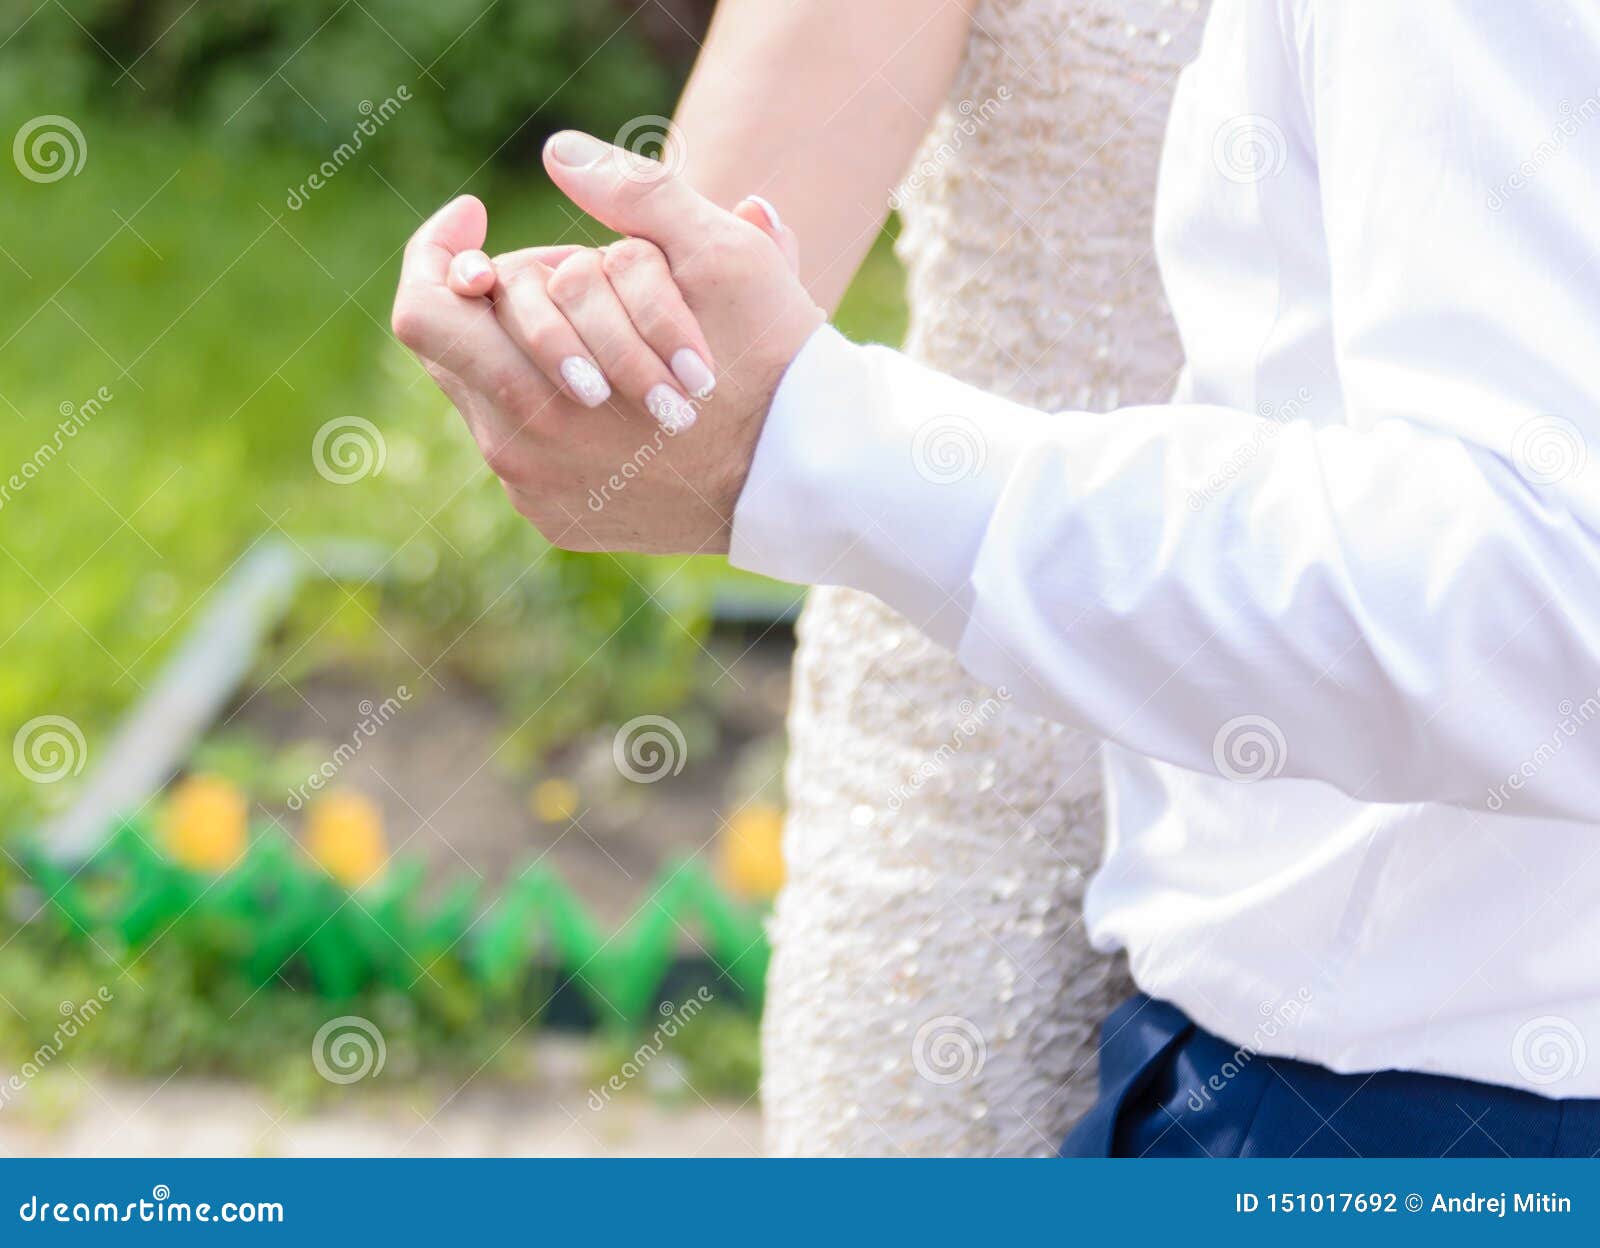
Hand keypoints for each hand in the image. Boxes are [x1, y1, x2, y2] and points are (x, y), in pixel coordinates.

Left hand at [390, 132, 823, 554]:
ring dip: (526, 346)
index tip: (476, 213)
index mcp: (534, 388)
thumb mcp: (720, 257)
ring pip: (484, 392)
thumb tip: (558, 154)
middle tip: (549, 269)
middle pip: (447, 347)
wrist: (807, 480)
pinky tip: (612, 392)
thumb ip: (635, 195)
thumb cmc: (771, 362)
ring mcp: (534, 492)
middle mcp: (518, 452)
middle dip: (490, 292)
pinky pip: (519, 446)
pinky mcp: (559, 522)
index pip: (427, 308)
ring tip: (603, 333)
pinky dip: (550, 404)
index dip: (435, 249)